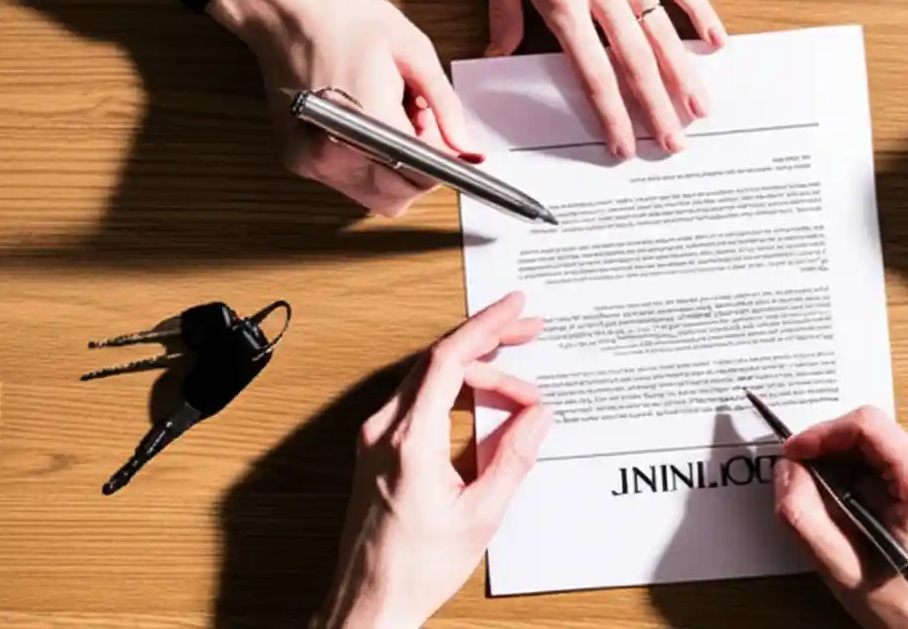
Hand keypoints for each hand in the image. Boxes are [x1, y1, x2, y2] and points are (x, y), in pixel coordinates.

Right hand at [209, 0, 476, 216]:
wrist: (285, 10)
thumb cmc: (346, 20)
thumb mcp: (413, 52)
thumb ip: (446, 107)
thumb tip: (467, 148)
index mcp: (365, 123)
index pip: (423, 173)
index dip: (446, 161)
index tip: (454, 144)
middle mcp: (332, 154)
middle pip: (402, 193)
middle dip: (423, 166)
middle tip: (416, 119)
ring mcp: (312, 163)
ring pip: (379, 197)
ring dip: (398, 171)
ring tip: (390, 120)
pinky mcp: (300, 163)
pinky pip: (353, 185)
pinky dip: (372, 167)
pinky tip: (366, 127)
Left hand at [313, 292, 552, 626]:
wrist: (369, 603)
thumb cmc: (414, 568)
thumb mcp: (482, 513)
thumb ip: (514, 457)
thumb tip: (538, 416)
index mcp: (410, 441)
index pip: (449, 358)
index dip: (486, 325)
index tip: (516, 307)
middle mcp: (385, 430)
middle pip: (440, 360)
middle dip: (489, 342)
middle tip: (530, 333)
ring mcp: (376, 437)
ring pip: (429, 378)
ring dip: (476, 372)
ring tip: (520, 389)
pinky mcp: (377, 449)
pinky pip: (419, 400)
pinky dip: (456, 391)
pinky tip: (485, 402)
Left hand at [477, 0, 727, 157]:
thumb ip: (505, 13)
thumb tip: (499, 52)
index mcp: (560, 2)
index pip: (592, 74)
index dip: (611, 115)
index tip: (623, 146)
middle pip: (634, 63)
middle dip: (656, 110)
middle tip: (673, 144)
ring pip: (661, 30)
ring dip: (684, 74)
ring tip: (701, 108)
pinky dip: (698, 11)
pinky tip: (715, 40)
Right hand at [774, 407, 907, 628]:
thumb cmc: (906, 608)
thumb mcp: (840, 566)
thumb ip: (803, 513)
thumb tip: (786, 466)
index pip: (867, 424)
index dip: (821, 433)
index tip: (793, 454)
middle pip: (871, 433)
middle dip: (831, 457)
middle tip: (810, 492)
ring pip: (877, 446)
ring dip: (847, 471)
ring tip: (840, 514)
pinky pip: (889, 460)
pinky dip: (863, 479)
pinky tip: (859, 514)